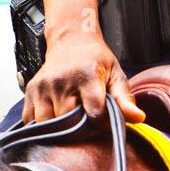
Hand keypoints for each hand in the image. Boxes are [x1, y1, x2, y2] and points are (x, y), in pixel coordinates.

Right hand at [22, 27, 145, 125]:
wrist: (71, 40)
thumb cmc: (95, 60)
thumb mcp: (115, 74)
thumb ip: (125, 98)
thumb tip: (139, 118)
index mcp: (86, 76)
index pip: (94, 112)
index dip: (101, 123)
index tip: (104, 121)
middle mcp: (61, 80)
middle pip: (68, 121)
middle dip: (79, 128)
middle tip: (87, 121)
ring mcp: (43, 86)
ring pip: (47, 125)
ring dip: (58, 129)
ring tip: (70, 120)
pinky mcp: (30, 91)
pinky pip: (31, 120)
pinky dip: (42, 126)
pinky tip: (54, 119)